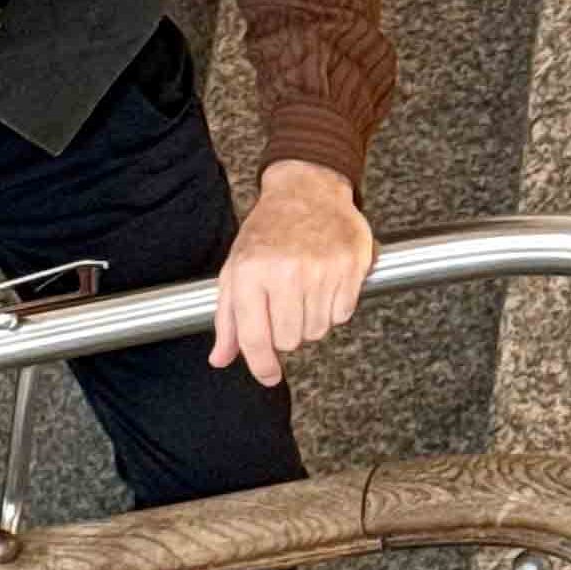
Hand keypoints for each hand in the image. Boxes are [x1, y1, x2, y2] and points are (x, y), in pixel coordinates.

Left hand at [210, 160, 373, 385]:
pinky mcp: (350, 266)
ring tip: (303, 290)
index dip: (261, 365)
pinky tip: (324, 284)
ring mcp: (321, 269)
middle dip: (287, 333)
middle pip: (291, 340)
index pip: (256, 337)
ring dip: (310, 320)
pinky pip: (343, 315)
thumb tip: (220, 359)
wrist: (306, 192)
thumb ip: (228, 319)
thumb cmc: (266, 234)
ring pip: (318, 330)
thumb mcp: (235, 271)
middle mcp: (285, 272)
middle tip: (284, 306)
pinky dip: (334, 308)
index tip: (268, 377)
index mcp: (249, 273)